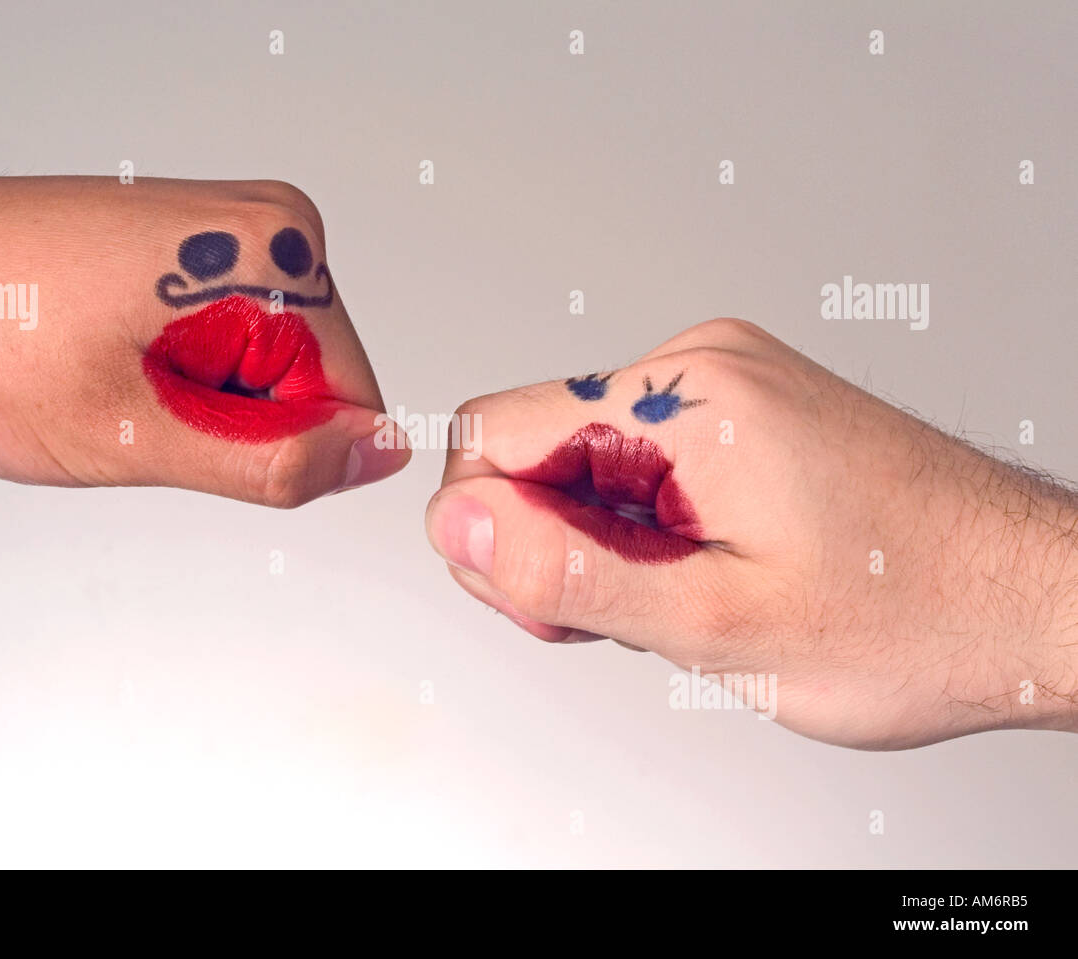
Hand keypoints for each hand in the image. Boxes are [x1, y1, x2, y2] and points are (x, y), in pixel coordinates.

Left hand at [0, 176, 408, 505]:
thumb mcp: (135, 434)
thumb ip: (276, 460)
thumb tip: (380, 455)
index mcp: (270, 248)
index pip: (350, 402)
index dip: (267, 452)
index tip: (171, 428)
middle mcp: (260, 221)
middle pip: (310, 382)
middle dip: (227, 423)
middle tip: (125, 403)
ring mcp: (223, 226)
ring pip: (264, 370)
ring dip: (194, 401)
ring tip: (104, 372)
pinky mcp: (190, 243)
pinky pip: (228, 341)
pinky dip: (174, 372)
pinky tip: (103, 353)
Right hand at [425, 318, 1077, 748]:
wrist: (1034, 603)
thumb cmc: (917, 613)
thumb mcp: (719, 624)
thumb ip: (569, 571)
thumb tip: (460, 524)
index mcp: (686, 398)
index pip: (493, 432)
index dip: (494, 534)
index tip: (558, 602)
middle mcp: (701, 366)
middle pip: (535, 447)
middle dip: (552, 546)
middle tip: (634, 616)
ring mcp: (727, 384)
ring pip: (584, 463)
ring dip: (603, 545)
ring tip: (687, 601)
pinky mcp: (744, 411)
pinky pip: (638, 464)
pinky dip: (645, 529)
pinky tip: (704, 574)